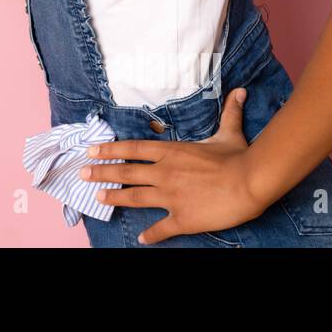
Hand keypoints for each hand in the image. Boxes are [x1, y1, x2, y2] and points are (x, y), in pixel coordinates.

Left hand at [78, 87, 268, 244]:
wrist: (249, 182)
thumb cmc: (239, 157)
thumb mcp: (230, 133)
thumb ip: (229, 113)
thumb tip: (239, 92)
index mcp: (171, 151)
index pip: (133, 148)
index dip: (110, 149)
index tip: (91, 150)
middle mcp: (164, 172)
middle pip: (125, 172)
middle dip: (101, 173)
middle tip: (82, 174)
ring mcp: (171, 196)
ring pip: (134, 197)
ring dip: (114, 198)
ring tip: (98, 199)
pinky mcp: (182, 218)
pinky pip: (161, 228)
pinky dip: (150, 235)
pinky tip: (141, 239)